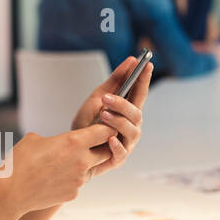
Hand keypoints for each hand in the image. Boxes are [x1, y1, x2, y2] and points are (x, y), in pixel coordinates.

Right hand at [0, 125, 116, 214]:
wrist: (11, 192)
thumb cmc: (19, 162)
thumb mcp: (35, 139)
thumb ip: (55, 139)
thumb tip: (59, 142)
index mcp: (74, 142)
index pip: (105, 131)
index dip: (105, 128)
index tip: (102, 128)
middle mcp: (82, 161)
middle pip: (106, 152)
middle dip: (101, 148)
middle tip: (91, 144)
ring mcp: (79, 180)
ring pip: (91, 169)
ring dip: (84, 164)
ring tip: (62, 163)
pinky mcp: (73, 193)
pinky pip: (78, 183)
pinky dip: (71, 179)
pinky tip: (53, 178)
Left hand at [69, 55, 151, 178]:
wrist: (72, 148)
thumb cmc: (87, 122)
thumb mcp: (98, 97)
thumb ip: (115, 80)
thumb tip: (131, 60)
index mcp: (128, 111)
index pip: (140, 93)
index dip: (145, 79)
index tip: (147, 64)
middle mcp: (131, 127)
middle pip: (136, 113)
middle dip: (122, 104)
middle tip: (106, 98)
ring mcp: (126, 143)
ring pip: (132, 131)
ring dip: (118, 122)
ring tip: (103, 115)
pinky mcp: (117, 159)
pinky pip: (121, 153)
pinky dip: (117, 145)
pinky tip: (110, 138)